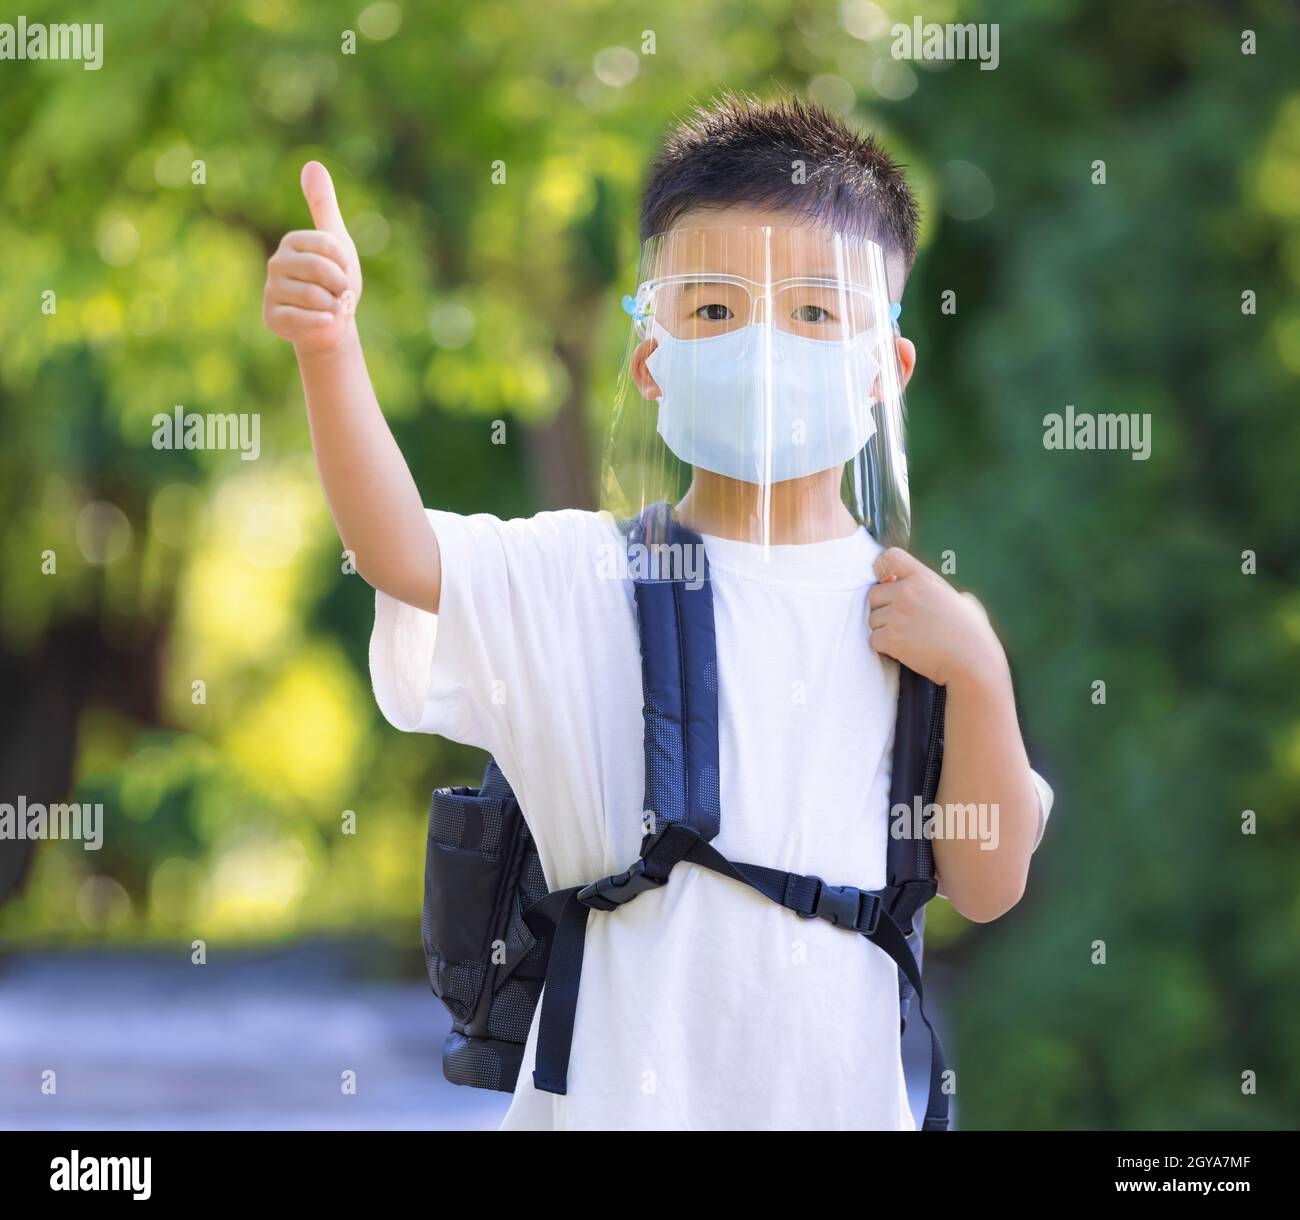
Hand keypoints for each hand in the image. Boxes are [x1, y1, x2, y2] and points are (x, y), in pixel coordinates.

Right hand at [263, 161, 361, 354]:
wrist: (332, 323)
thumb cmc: (336, 282)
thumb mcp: (337, 241)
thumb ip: (324, 205)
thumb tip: (312, 163)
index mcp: (292, 241)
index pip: (329, 246)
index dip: (345, 264)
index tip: (344, 272)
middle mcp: (276, 263)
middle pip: (320, 270)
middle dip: (340, 286)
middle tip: (339, 294)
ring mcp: (272, 291)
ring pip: (313, 295)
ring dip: (333, 305)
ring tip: (329, 307)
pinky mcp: (272, 317)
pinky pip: (303, 317)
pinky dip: (322, 322)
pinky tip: (324, 321)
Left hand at [867, 548, 1007, 688]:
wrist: (973, 662)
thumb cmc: (973, 634)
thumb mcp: (964, 601)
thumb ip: (944, 594)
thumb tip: (948, 597)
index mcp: (924, 578)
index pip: (890, 558)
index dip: (882, 569)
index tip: (887, 582)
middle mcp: (907, 592)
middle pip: (874, 594)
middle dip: (883, 609)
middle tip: (902, 623)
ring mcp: (898, 615)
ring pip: (872, 619)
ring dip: (884, 630)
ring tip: (909, 638)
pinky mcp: (892, 638)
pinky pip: (874, 639)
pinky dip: (885, 647)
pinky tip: (905, 650)